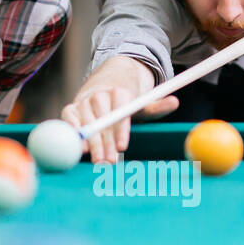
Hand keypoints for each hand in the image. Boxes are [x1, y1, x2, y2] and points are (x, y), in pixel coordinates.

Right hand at [60, 55, 177, 163]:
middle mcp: (100, 93)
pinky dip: (72, 133)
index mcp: (120, 90)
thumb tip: (175, 102)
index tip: (122, 147)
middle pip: (102, 118)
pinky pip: (68, 120)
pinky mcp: (71, 107)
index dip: (121, 129)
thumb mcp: (143, 104)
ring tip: (98, 161)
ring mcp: (84, 100)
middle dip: (105, 143)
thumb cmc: (126, 101)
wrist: (106, 82)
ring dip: (91, 144)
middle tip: (110, 162)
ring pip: (86, 122)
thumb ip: (157, 106)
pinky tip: (79, 149)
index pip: (121, 109)